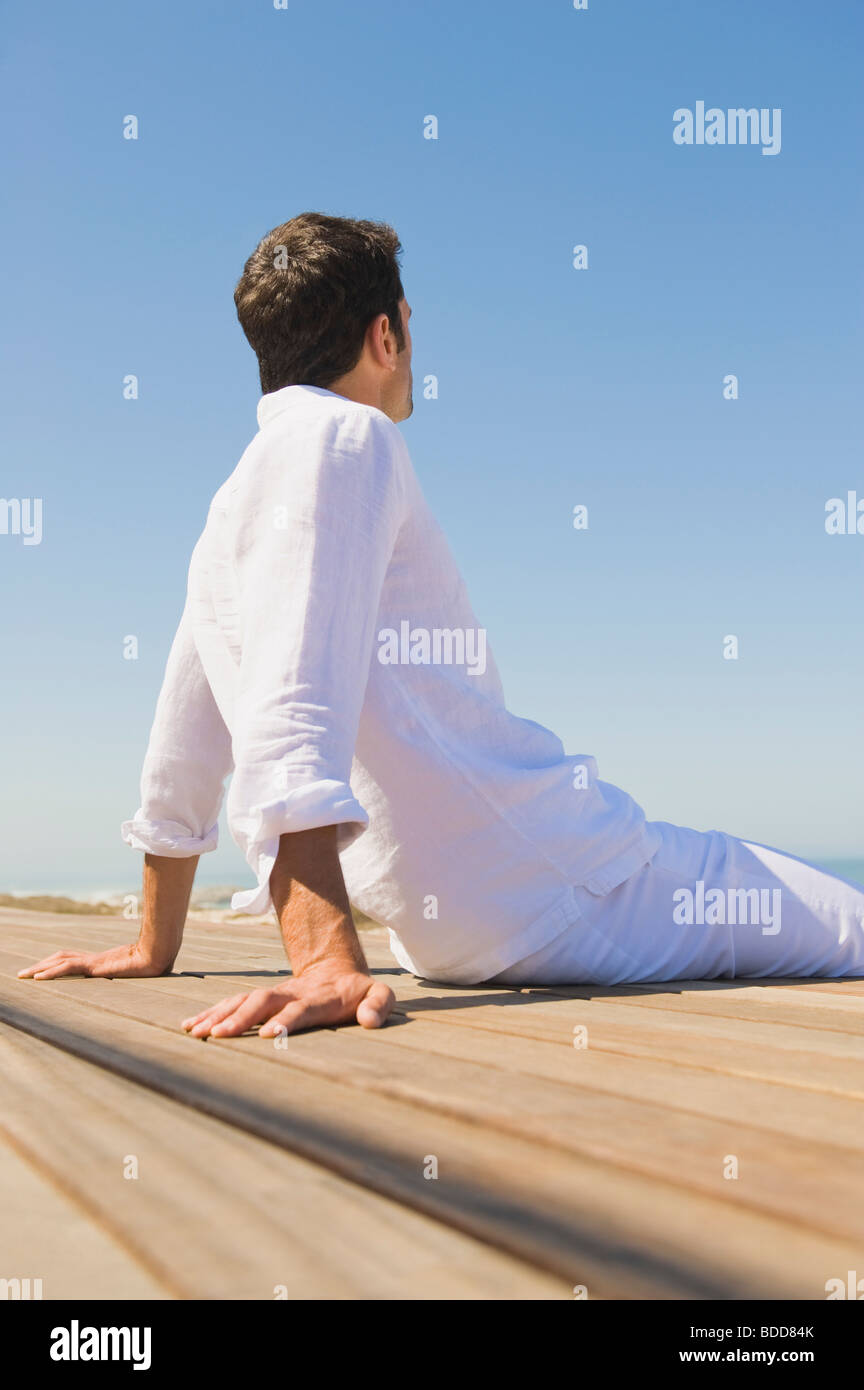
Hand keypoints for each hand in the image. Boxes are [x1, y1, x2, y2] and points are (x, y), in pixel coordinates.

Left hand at [18, 942, 172, 980]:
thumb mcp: (142, 973)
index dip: (56, 963)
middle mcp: (94, 959)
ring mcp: (94, 961)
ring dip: (39, 969)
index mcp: (102, 961)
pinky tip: (38, 978)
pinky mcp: (95, 965)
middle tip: (24, 973)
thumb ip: (138, 974)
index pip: (73, 958)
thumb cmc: (156, 962)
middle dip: (41, 965)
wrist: (160, 954)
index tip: (43, 970)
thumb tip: (149, 979)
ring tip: (23, 976)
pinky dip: (51, 973)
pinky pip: (67, 968)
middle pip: (61, 957)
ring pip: (59, 961)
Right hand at [181, 960, 394, 1038]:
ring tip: (197, 1032)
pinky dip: (212, 1013)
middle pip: (262, 1002)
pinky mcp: (261, 1000)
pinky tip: (191, 1026)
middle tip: (218, 1035)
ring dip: (219, 1015)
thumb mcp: (380, 994)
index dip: (284, 1020)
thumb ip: (379, 1005)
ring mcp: (274, 994)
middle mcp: (290, 994)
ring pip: (242, 1001)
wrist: (337, 969)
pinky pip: (233, 1003)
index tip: (266, 1034)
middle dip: (240, 1018)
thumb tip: (369, 1020)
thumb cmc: (360, 991)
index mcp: (319, 997)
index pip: (299, 1009)